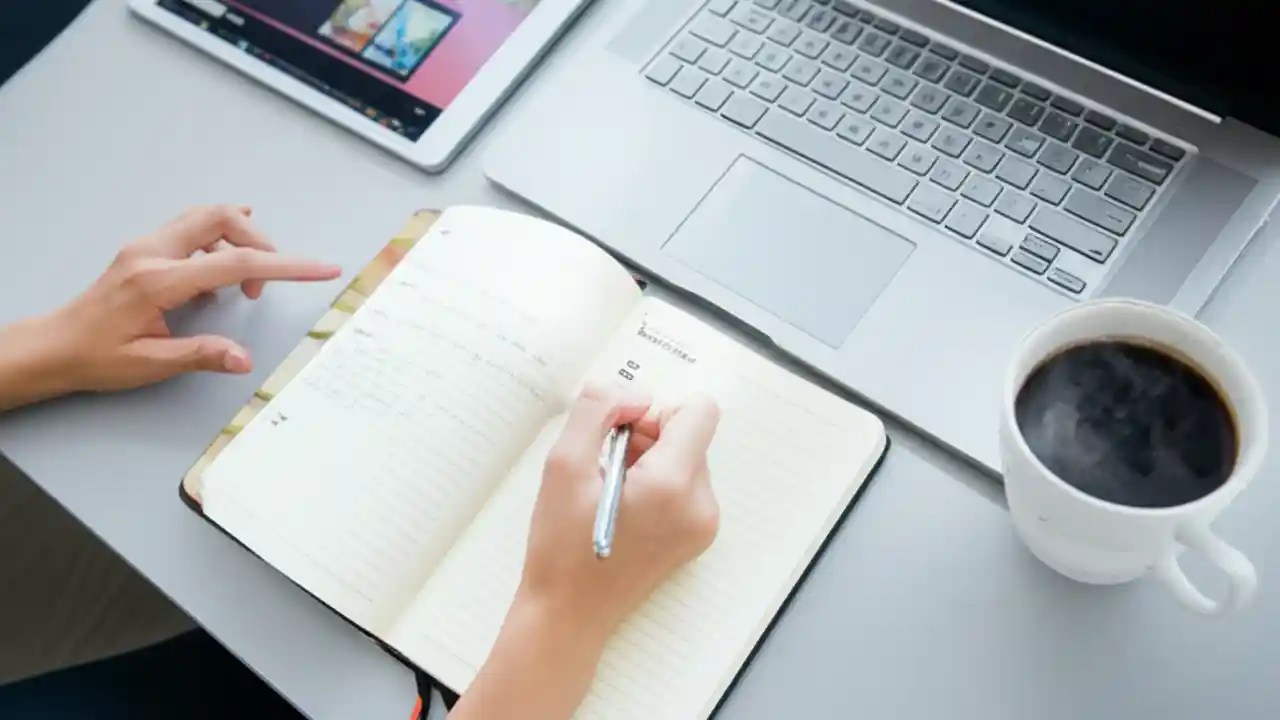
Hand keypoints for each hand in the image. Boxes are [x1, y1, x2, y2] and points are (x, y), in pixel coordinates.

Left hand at [0, 206, 340, 408]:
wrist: (54, 346)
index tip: (322, 268)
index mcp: (157, 280)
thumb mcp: (150, 364)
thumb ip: (200, 355)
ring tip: (246, 282)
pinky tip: (224, 265)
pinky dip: (220, 239)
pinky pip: (193, 227)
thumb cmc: (97, 357)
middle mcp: (152, 253)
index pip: (235, 262)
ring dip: (240, 239)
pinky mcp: (145, 249)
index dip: (285, 265)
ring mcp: (147, 246)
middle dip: (261, 244)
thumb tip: (243, 359)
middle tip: (263, 287)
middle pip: (223, 219)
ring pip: (208, 217)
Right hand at [450, 385, 720, 719]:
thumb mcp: (563, 465)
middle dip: (647, 435)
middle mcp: (700, 504)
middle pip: (691, 434)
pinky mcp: (696, 537)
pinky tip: (621, 506)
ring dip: (649, 458)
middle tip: (603, 463)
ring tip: (609, 489)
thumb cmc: (560, 547)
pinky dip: (655, 482)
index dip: (656, 408)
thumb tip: (634, 393)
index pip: (699, 411)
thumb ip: (597, 410)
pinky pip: (685, 485)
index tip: (620, 431)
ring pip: (687, 457)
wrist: (568, 616)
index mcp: (673, 485)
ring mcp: (703, 524)